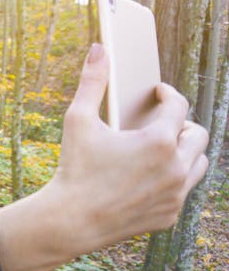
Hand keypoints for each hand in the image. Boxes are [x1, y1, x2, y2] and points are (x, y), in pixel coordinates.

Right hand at [47, 43, 208, 253]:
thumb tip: (98, 49)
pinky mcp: (170, 214)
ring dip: (185, 150)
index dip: (168, 93)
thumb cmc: (73, 168)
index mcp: (157, 141)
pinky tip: (154, 173)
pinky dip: (174, 177)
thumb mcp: (78, 121)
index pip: (178, 105)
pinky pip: (184, 188)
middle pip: (197, 133)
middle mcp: (174, 167)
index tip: (159, 91)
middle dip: (181, 122)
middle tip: (162, 120)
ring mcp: (175, 193)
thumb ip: (92, 82)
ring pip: (199, 161)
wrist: (70, 220)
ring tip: (164, 145)